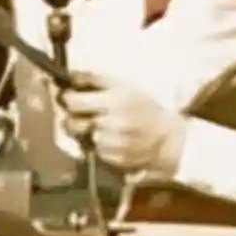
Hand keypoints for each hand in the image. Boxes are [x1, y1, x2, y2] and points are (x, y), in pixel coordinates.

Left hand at [58, 72, 186, 174]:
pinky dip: (99, 146)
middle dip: (74, 117)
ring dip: (87, 132)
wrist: (167, 138)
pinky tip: (113, 140)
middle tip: (84, 113)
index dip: (67, 98)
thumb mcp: (125, 86)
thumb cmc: (144, 108)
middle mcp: (114, 122)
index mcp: (116, 99)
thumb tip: (69, 76)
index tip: (70, 97)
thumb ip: (95, 79)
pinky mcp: (114, 159)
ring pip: (82, 137)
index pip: (73, 101)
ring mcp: (113, 143)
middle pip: (72, 122)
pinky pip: (94, 150)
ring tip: (105, 127)